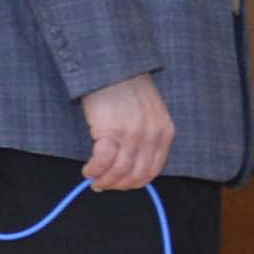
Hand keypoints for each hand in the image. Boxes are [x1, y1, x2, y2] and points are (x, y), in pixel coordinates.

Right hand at [74, 71, 173, 192]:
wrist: (113, 68)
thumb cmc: (128, 88)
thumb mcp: (150, 114)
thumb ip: (147, 136)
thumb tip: (130, 163)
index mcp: (165, 134)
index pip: (153, 170)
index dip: (135, 182)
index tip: (122, 184)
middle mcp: (152, 138)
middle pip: (136, 175)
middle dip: (119, 185)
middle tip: (104, 185)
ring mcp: (133, 136)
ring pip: (119, 171)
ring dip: (104, 180)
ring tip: (93, 179)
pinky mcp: (111, 132)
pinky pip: (103, 161)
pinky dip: (94, 169)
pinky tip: (88, 170)